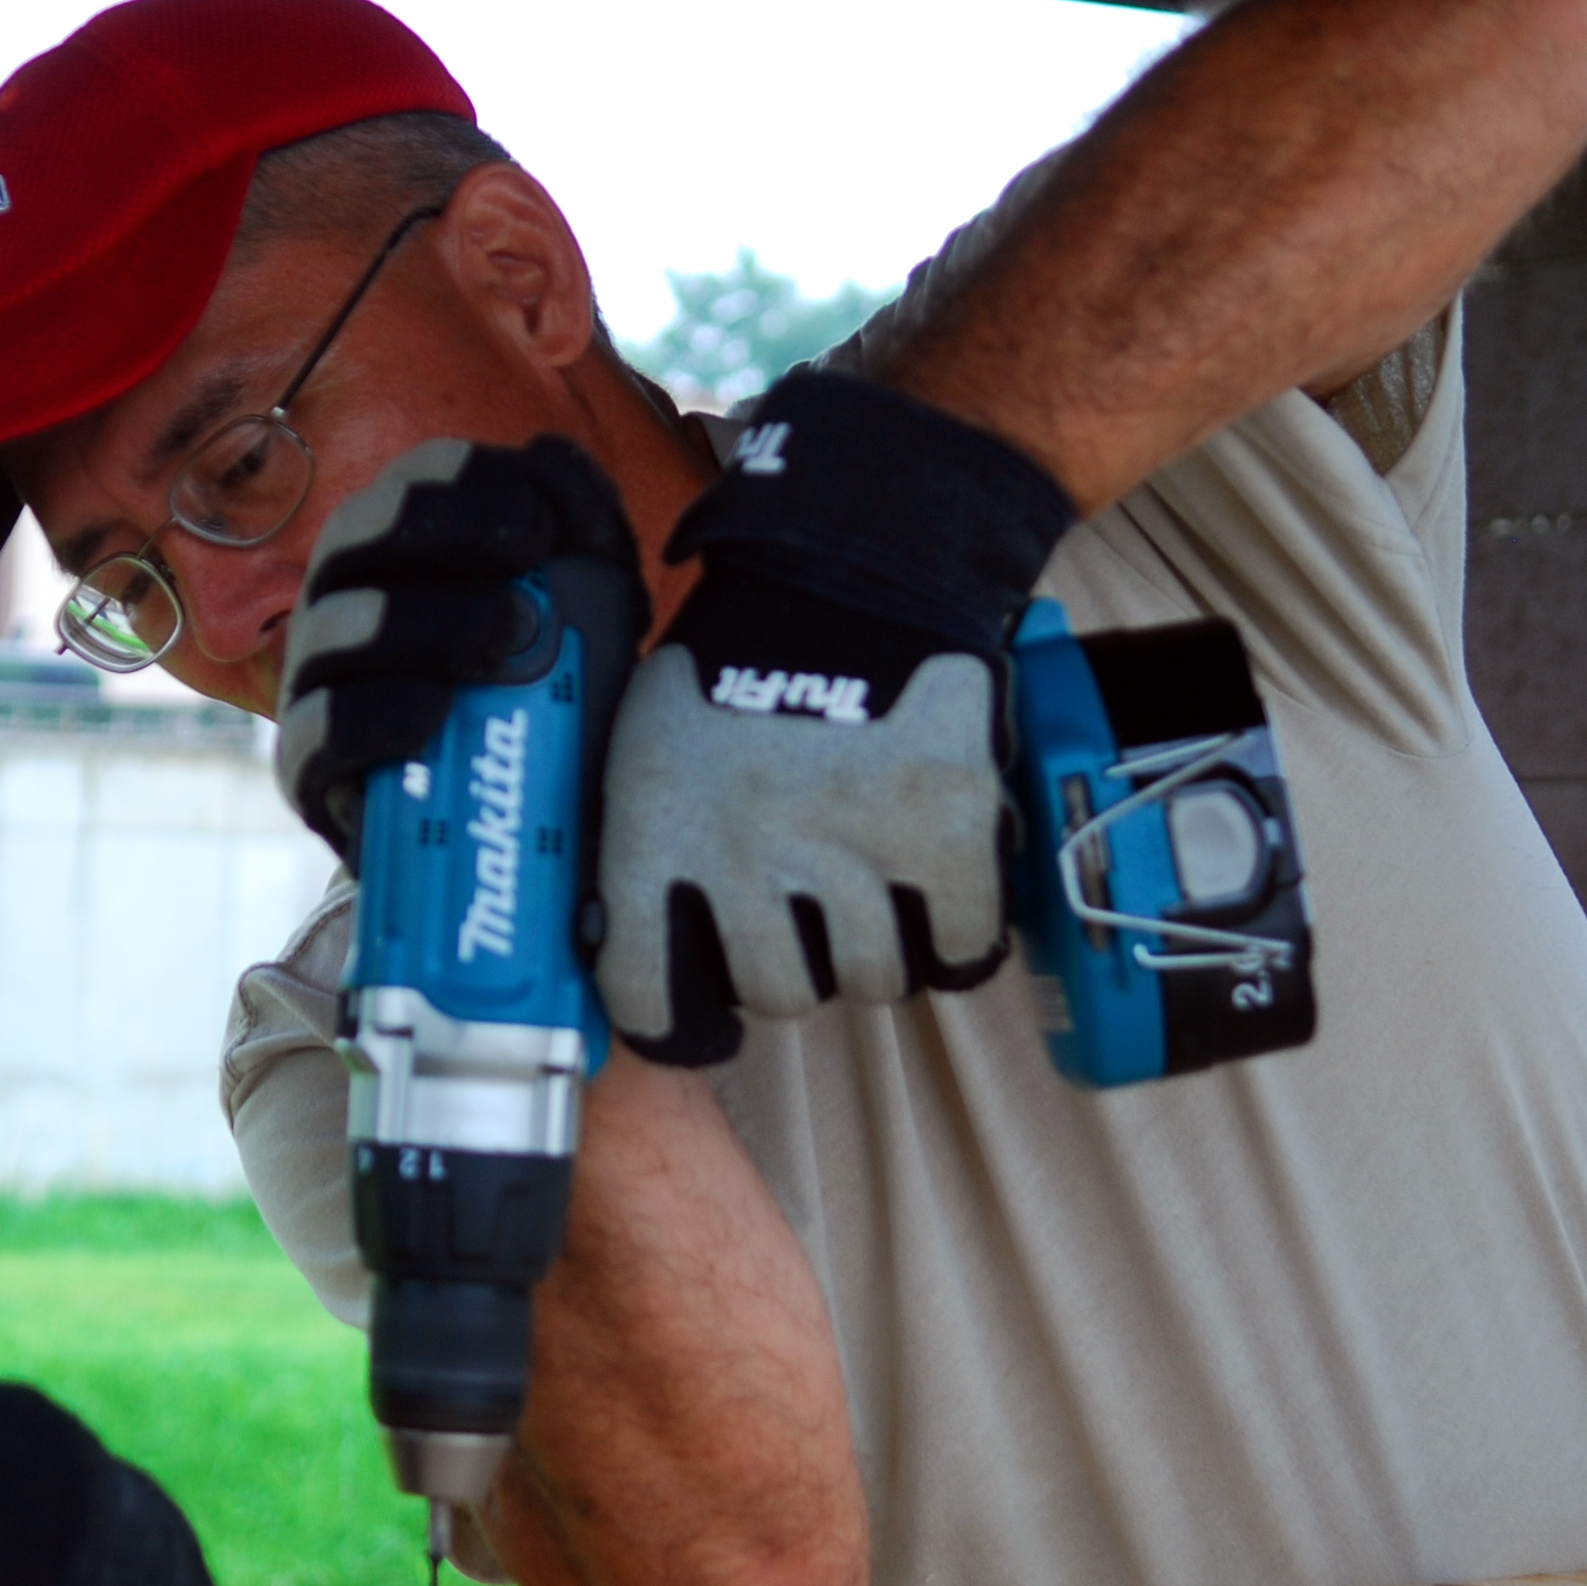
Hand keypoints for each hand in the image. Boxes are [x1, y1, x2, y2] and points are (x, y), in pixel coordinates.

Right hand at [275, 436, 645, 857]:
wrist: (516, 834)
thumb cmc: (545, 701)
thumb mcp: (589, 610)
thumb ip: (584, 530)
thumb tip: (550, 455)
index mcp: (406, 547)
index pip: (419, 478)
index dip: (477, 481)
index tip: (547, 521)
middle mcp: (345, 597)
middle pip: (362, 531)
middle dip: (445, 528)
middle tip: (530, 557)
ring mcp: (318, 681)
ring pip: (339, 626)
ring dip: (426, 620)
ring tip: (509, 639)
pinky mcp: (309, 769)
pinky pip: (323, 729)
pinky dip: (379, 715)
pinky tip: (436, 714)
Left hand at [595, 370, 1074, 1064]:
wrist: (857, 561)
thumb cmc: (741, 654)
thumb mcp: (644, 740)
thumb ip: (638, 843)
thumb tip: (630, 942)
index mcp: (653, 829)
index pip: (643, 995)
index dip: (676, 1024)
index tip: (701, 1021)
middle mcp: (744, 854)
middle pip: (778, 992)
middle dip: (795, 965)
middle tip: (807, 913)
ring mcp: (850, 850)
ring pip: (868, 980)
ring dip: (874, 951)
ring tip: (872, 889)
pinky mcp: (944, 835)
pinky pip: (956, 954)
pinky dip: (953, 942)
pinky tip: (938, 904)